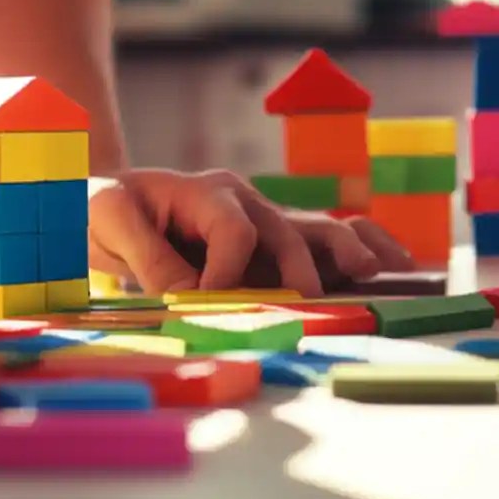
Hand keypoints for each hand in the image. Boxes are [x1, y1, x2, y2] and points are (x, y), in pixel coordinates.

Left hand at [87, 169, 413, 296]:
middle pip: (288, 230)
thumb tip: (188, 297)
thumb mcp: (108, 219)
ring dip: (353, 250)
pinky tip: (394, 266)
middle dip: (301, 267)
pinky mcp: (274, 248)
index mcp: (208, 192)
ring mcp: (266, 223)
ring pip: (320, 231)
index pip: (234, 232)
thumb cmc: (105, 207)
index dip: (225, 274)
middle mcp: (246, 202)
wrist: (107, 206)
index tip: (204, 306)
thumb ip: (146, 253)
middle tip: (306, 302)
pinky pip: (326, 243)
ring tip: (388, 271)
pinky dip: (363, 250)